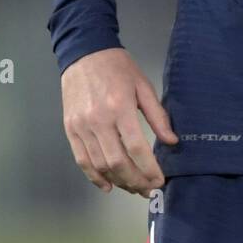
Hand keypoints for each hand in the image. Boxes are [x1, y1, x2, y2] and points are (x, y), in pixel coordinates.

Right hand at [61, 47, 178, 196]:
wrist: (84, 53)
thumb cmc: (118, 68)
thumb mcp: (143, 86)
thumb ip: (158, 116)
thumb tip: (171, 141)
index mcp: (120, 108)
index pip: (136, 148)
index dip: (149, 169)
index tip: (159, 180)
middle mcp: (98, 121)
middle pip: (117, 162)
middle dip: (135, 181)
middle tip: (148, 189)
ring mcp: (81, 127)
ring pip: (100, 165)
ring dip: (118, 182)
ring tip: (133, 188)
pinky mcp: (70, 129)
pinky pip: (82, 160)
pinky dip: (95, 177)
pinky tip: (108, 186)